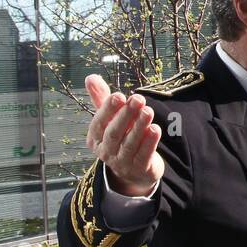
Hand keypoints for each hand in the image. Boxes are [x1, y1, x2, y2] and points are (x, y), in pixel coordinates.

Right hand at [86, 74, 163, 196]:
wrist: (134, 170)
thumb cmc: (120, 138)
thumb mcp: (110, 119)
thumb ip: (101, 99)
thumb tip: (90, 77)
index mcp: (95, 139)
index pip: (98, 123)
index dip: (108, 110)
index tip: (119, 96)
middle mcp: (106, 152)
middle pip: (114, 133)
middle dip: (126, 115)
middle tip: (138, 99)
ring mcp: (122, 163)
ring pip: (130, 144)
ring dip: (139, 126)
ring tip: (148, 111)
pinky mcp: (139, 169)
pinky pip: (144, 155)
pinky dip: (149, 142)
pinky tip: (156, 129)